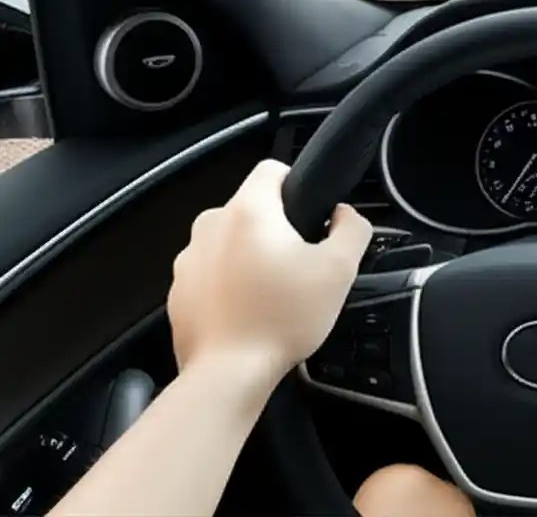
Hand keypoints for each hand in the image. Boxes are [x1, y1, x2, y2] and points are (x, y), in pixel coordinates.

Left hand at [168, 160, 371, 382]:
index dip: (296, 184)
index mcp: (248, 211)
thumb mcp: (339, 269)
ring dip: (252, 258)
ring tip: (275, 294)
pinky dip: (231, 286)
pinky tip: (251, 312)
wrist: (229, 373)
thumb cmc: (281, 320)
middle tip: (300, 266)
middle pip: (252, 209)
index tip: (310, 214)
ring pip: (231, 242)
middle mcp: (211, 226)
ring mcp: (189, 259)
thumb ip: (351, 228)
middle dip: (277, 230)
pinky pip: (212, 274)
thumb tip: (345, 215)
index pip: (272, 169)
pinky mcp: (179, 290)